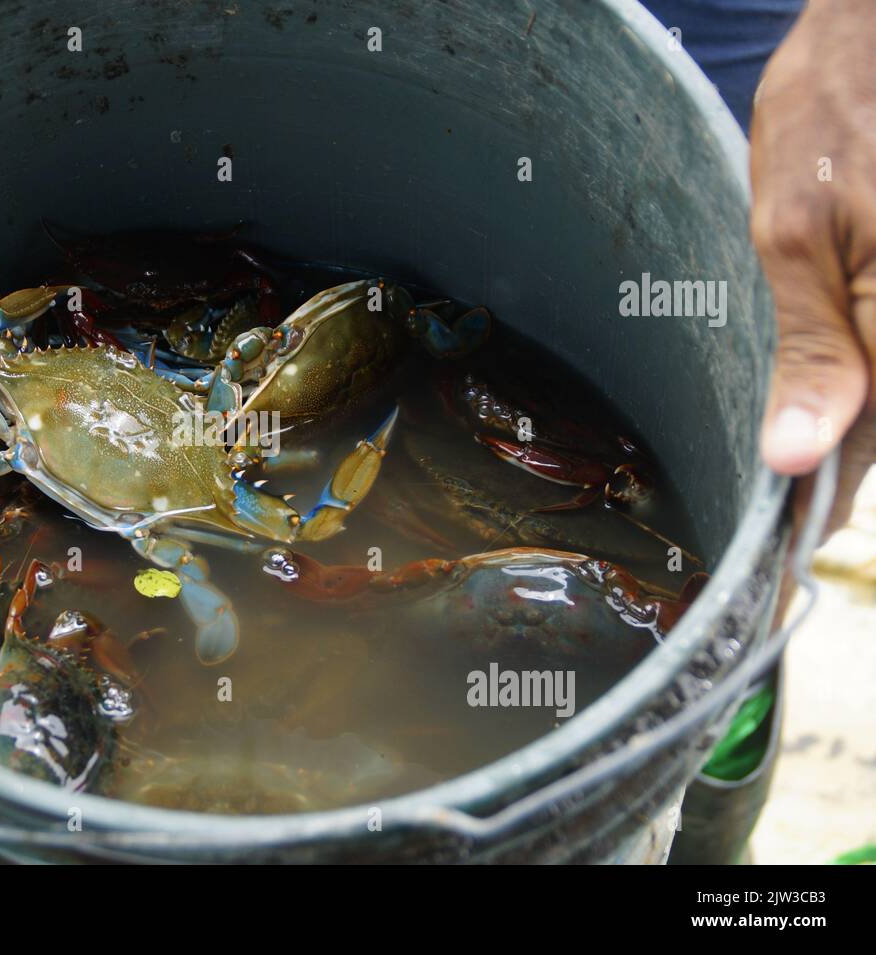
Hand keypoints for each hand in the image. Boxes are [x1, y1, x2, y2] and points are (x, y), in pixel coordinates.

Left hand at [750, 0, 875, 535]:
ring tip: (796, 470)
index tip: (774, 583)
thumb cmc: (836, 118)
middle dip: (837, 475)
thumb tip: (800, 457)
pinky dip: (860, 387)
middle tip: (775, 524)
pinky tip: (831, 398)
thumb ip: (814, 348)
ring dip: (849, 435)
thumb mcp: (798, 231)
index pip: (868, 460)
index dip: (822, 516)